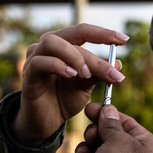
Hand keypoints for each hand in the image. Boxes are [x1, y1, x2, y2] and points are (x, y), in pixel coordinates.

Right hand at [12, 25, 127, 145]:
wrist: (46, 121)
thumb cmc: (64, 99)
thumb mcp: (86, 85)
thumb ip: (99, 73)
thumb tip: (118, 63)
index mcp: (64, 44)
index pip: (84, 31)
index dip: (104, 33)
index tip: (124, 39)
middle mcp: (48, 45)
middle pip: (72, 34)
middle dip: (94, 49)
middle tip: (110, 69)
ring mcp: (35, 57)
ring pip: (53, 43)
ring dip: (74, 56)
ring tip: (86, 74)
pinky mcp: (27, 73)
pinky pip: (40, 62)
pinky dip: (58, 66)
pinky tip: (71, 75)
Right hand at [76, 103, 152, 152]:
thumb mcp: (117, 141)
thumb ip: (110, 124)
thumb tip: (109, 109)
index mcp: (145, 144)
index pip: (124, 121)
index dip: (106, 114)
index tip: (89, 108)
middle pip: (108, 135)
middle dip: (94, 135)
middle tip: (91, 139)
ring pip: (94, 151)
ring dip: (85, 152)